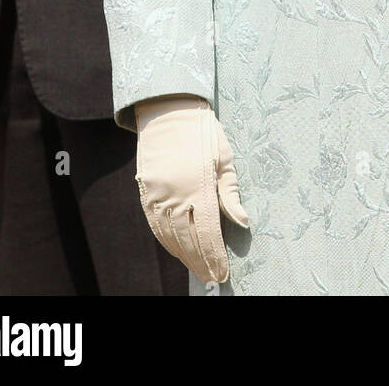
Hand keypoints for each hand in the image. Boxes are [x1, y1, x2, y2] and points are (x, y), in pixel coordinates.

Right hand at [134, 95, 248, 284]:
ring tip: (198, 270)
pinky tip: (177, 250)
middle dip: (201, 263)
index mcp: (198, 186)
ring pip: (169, 236)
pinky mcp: (146, 191)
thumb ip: (230, 193)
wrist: (169, 111)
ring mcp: (157, 194)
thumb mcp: (225, 158)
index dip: (215, 257)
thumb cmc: (204, 133)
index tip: (223, 274)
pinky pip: (155, 224)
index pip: (207, 233)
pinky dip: (166, 241)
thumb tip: (243, 222)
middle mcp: (175, 194)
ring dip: (184, 257)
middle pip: (188, 240)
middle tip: (212, 279)